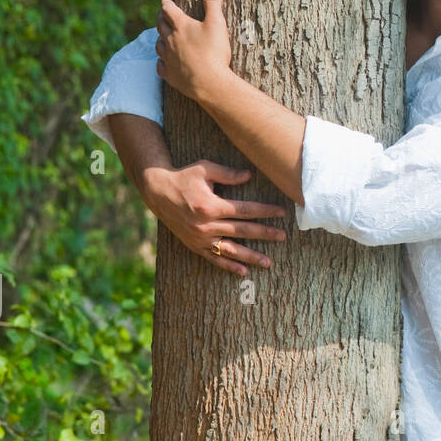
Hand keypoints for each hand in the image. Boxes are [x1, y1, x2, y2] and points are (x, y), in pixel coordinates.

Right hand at [142, 161, 288, 275]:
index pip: (245, 210)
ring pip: (230, 250)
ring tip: (268, 262)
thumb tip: (250, 175)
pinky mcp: (194, 245)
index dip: (265, 211)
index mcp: (211, 206)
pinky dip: (229, 266)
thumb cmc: (184, 177)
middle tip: (283, 236)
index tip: (282, 212)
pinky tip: (243, 271)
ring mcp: (200, 238)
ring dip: (251, 256)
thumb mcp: (205, 169)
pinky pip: (214, 258)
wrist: (157, 192)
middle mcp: (206, 225)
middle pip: (242, 231)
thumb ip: (228, 174)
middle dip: (265, 233)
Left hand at [156, 0, 231, 103]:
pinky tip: (164, 61)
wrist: (210, 83)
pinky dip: (161, 60)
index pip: (167, 8)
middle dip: (161, 17)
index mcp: (180, 25)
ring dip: (160, 38)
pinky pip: (160, 65)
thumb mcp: (217, 22)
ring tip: (164, 36)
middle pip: (160, 24)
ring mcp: (167, 58)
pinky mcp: (169, 74)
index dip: (165, 0)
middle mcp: (169, 40)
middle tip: (163, 13)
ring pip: (158, 44)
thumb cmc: (214, 52)